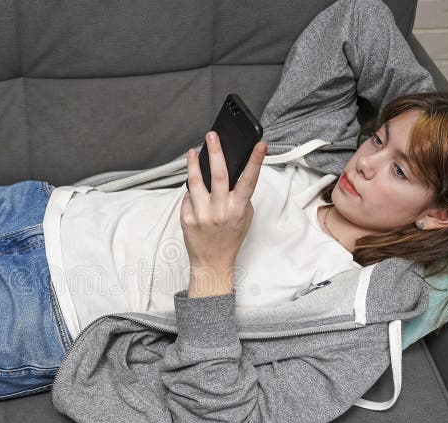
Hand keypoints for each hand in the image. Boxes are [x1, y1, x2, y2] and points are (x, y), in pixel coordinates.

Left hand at [180, 131, 265, 295]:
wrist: (212, 262)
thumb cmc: (230, 237)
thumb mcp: (244, 217)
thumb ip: (240, 196)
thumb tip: (233, 172)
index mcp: (238, 209)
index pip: (249, 180)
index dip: (256, 161)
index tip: (260, 144)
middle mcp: (220, 210)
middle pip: (218, 174)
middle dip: (216, 151)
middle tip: (212, 135)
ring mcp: (202, 214)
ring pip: (195, 181)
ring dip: (193, 164)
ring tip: (193, 152)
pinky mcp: (187, 218)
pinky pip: (188, 197)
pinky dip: (191, 192)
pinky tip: (194, 190)